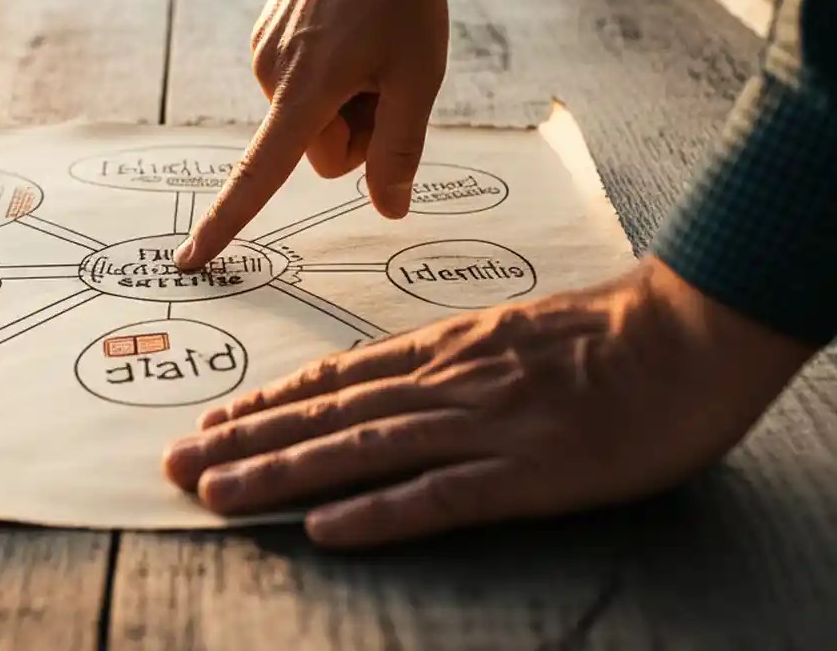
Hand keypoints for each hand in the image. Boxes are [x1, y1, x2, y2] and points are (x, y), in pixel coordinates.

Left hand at [162, 258, 811, 546]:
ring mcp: (481, 426)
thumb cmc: (608, 334)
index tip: (215, 421)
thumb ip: (454, 357)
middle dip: (244, 440)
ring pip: (360, 451)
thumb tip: (398, 382)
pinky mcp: (524, 470)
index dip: (270, 402)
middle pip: (327, 414)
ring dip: (281, 473)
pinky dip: (378, 513)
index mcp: (444, 349)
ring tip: (216, 494)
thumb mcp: (513, 330)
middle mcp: (445, 383)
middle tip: (175, 463)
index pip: (337, 377)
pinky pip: (438, 496)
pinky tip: (324, 531)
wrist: (685, 335)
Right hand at [175, 0, 448, 269]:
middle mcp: (270, 77)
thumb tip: (388, 210)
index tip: (191, 260)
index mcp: (303, 94)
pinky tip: (356, 29)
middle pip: (316, 152)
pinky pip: (302, 83)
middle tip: (390, 82)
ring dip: (347, 99)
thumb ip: (401, 150)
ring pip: (310, 117)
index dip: (225, 224)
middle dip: (356, 133)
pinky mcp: (268, 35)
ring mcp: (265, 53)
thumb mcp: (420, 74)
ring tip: (375, 46)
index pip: (257, 177)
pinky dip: (334, 73)